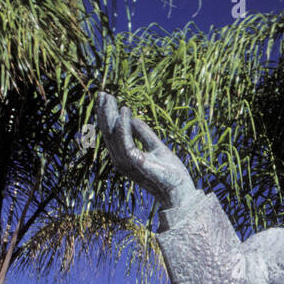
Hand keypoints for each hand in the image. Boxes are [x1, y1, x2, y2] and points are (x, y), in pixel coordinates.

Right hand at [98, 92, 193, 208]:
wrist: (180, 190)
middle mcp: (122, 161)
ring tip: (112, 99)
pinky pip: (126, 142)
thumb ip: (144, 133)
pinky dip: (124, 126)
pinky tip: (126, 112)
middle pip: (108, 133)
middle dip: (104, 113)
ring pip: (113, 135)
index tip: (107, 98)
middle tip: (103, 93)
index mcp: (125, 157)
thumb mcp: (156, 147)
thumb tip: (133, 118)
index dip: (107, 116)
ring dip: (111, 115)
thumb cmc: (170, 173)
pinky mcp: (137, 163)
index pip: (111, 134)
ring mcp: (127, 163)